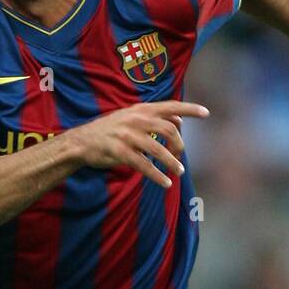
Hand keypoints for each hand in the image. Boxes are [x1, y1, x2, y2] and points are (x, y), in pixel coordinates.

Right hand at [75, 101, 208, 187]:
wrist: (82, 142)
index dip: (189, 109)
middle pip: (169, 130)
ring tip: (179, 172)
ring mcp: (127, 135)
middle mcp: (136, 119)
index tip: (206, 113)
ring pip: (158, 149)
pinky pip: (144, 165)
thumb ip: (155, 118)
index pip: (170, 106)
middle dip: (179, 145)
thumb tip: (180, 120)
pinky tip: (165, 183)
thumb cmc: (110, 130)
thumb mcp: (132, 117)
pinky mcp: (120, 152)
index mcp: (141, 109)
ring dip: (172, 162)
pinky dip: (157, 175)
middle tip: (179, 158)